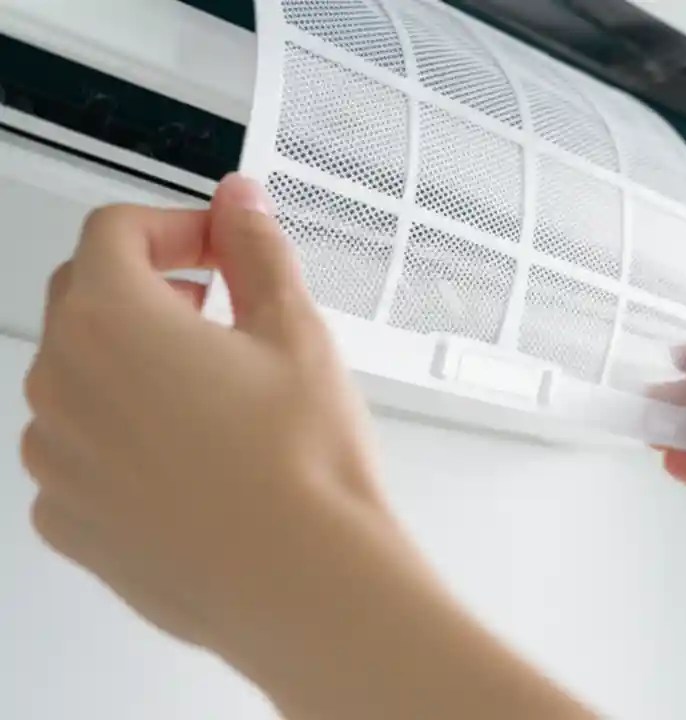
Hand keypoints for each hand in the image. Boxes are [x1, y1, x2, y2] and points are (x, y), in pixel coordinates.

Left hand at [22, 174, 386, 649]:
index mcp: (110, 319)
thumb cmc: (301, 463)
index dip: (174, 226)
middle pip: (86, 299)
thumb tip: (237, 204)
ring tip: (219, 401)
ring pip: (81, 378)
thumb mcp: (295, 331)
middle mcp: (61, 383)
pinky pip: (82, 451)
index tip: (218, 249)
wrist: (301, 580)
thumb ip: (255, 250)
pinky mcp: (67, 518)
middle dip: (153, 291)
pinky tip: (195, 460)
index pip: (114, 232)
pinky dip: (124, 438)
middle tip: (224, 318)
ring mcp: (56, 457)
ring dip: (135, 367)